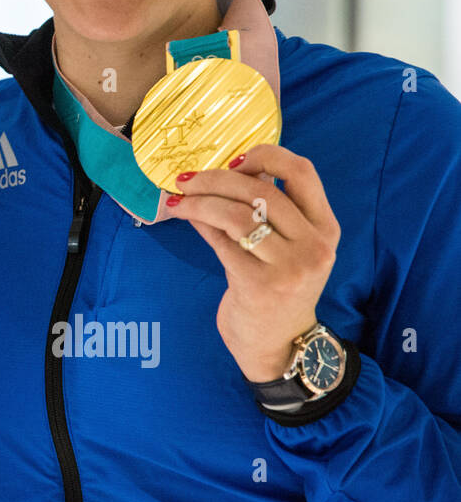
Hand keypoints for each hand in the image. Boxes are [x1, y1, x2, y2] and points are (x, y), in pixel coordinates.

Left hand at [165, 145, 340, 382]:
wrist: (278, 345)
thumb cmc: (278, 288)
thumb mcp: (286, 248)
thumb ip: (266, 211)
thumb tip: (221, 171)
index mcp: (325, 228)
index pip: (303, 172)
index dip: (265, 155)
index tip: (233, 159)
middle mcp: (314, 246)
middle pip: (261, 191)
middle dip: (216, 178)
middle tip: (186, 178)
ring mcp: (289, 268)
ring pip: (238, 215)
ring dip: (200, 201)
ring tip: (176, 198)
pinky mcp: (259, 284)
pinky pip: (221, 241)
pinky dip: (199, 223)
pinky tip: (184, 216)